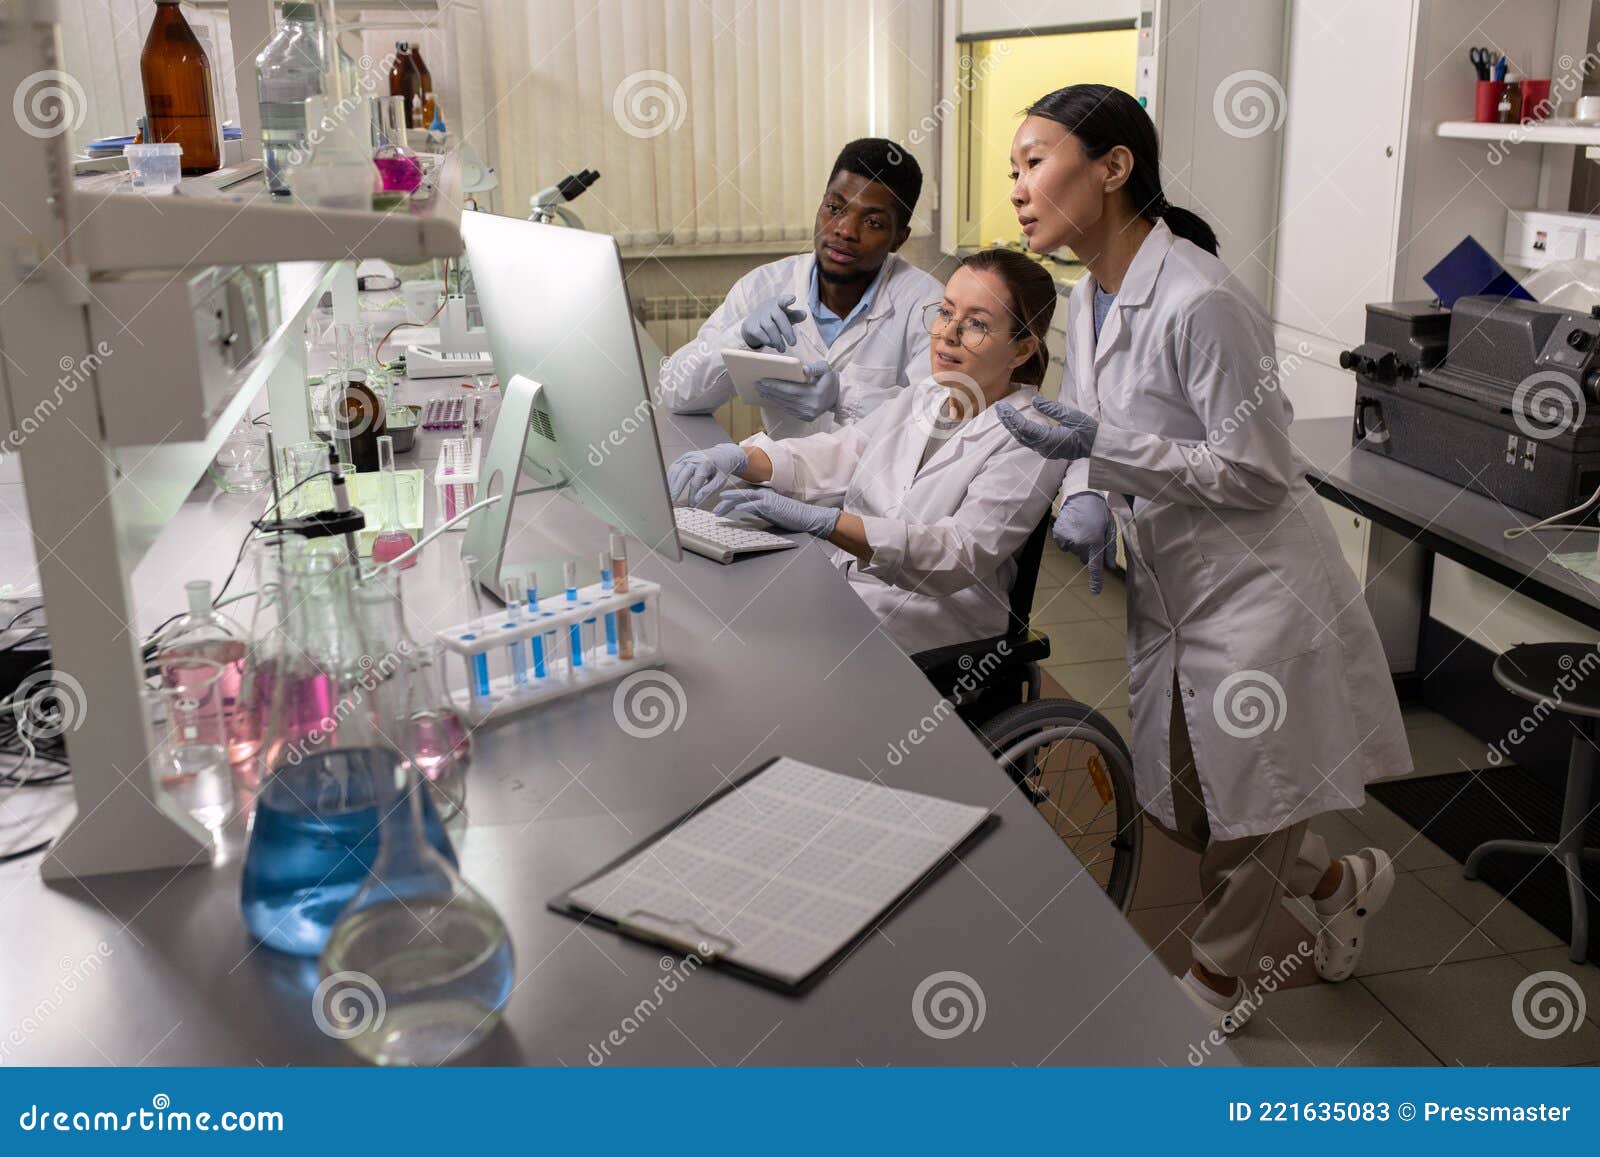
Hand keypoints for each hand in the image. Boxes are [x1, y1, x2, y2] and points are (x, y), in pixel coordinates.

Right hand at [667, 443, 747, 506]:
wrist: (723, 454)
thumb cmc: (722, 469)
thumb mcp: (720, 481)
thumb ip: (709, 490)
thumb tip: (696, 500)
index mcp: (706, 463)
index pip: (696, 481)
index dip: (693, 494)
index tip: (691, 505)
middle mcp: (695, 458)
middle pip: (682, 474)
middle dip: (676, 488)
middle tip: (671, 500)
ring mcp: (688, 456)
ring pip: (675, 470)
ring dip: (670, 483)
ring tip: (667, 496)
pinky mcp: (683, 457)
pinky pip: (674, 467)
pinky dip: (670, 477)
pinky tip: (668, 487)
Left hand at [714, 489, 840, 538]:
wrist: (805, 516)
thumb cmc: (789, 516)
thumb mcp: (768, 514)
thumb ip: (756, 513)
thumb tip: (743, 517)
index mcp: (761, 496)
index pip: (740, 497)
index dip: (728, 501)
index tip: (718, 508)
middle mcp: (762, 494)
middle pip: (738, 496)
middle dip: (725, 502)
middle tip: (714, 510)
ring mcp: (766, 498)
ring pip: (743, 497)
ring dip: (730, 502)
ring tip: (719, 507)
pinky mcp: (770, 504)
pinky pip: (755, 504)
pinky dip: (745, 504)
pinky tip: (736, 507)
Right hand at [740, 294, 808, 350]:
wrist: (753, 324)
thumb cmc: (775, 318)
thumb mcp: (786, 316)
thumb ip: (795, 315)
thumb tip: (804, 315)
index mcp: (778, 303)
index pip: (783, 300)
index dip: (787, 299)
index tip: (793, 298)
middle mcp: (768, 307)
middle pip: (779, 317)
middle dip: (787, 331)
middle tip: (793, 344)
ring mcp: (759, 316)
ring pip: (770, 328)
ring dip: (778, 340)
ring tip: (783, 349)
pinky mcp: (751, 326)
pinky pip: (761, 335)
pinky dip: (769, 342)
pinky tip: (773, 345)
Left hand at [756, 361, 838, 420]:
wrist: (839, 397)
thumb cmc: (830, 380)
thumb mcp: (826, 369)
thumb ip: (815, 368)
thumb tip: (803, 369)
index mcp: (814, 395)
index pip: (790, 390)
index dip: (776, 386)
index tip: (763, 380)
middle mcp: (809, 407)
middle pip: (784, 398)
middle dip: (769, 391)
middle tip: (756, 384)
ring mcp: (806, 414)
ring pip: (784, 405)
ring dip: (771, 398)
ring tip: (760, 390)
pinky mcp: (804, 418)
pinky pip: (787, 410)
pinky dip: (778, 403)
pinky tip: (770, 397)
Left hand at [996, 397, 1098, 461]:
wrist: (1097, 446)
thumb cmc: (1088, 430)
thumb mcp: (1071, 415)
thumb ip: (1051, 409)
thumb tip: (1035, 400)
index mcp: (1049, 440)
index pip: (1024, 428)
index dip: (1012, 417)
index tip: (1003, 407)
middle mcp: (1044, 448)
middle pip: (1020, 434)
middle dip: (1008, 421)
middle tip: (998, 407)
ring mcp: (1045, 450)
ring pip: (1023, 439)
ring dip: (1012, 426)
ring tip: (1003, 414)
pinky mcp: (1047, 449)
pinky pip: (1029, 441)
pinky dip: (1020, 431)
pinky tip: (1016, 423)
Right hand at [1052, 492, 1117, 594]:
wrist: (1082, 494)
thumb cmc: (1100, 511)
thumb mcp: (1110, 528)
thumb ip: (1110, 549)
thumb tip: (1109, 567)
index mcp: (1095, 542)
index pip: (1095, 567)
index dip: (1095, 581)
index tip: (1095, 591)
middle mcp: (1080, 543)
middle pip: (1084, 558)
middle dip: (1088, 551)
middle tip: (1092, 535)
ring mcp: (1068, 539)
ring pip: (1074, 551)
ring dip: (1079, 544)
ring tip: (1082, 528)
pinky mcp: (1058, 534)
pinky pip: (1064, 545)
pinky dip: (1068, 540)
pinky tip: (1073, 528)